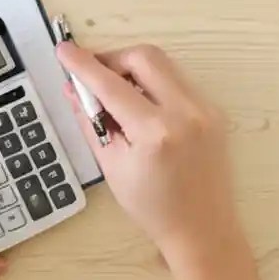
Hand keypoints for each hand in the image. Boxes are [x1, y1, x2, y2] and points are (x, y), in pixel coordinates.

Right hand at [56, 41, 259, 279]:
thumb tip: (73, 89)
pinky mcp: (214, 110)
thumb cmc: (154, 207)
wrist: (203, 229)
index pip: (111, 85)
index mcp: (156, 132)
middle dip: (113, 58)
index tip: (64, 51)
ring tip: (116, 92)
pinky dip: (154, 83)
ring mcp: (205, 109)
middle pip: (143, 57)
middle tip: (94, 74)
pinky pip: (178, 81)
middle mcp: (185, 112)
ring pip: (163, 64)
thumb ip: (91, 123)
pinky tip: (141, 105)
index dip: (83, 65)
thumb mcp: (111, 167)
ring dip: (134, 69)